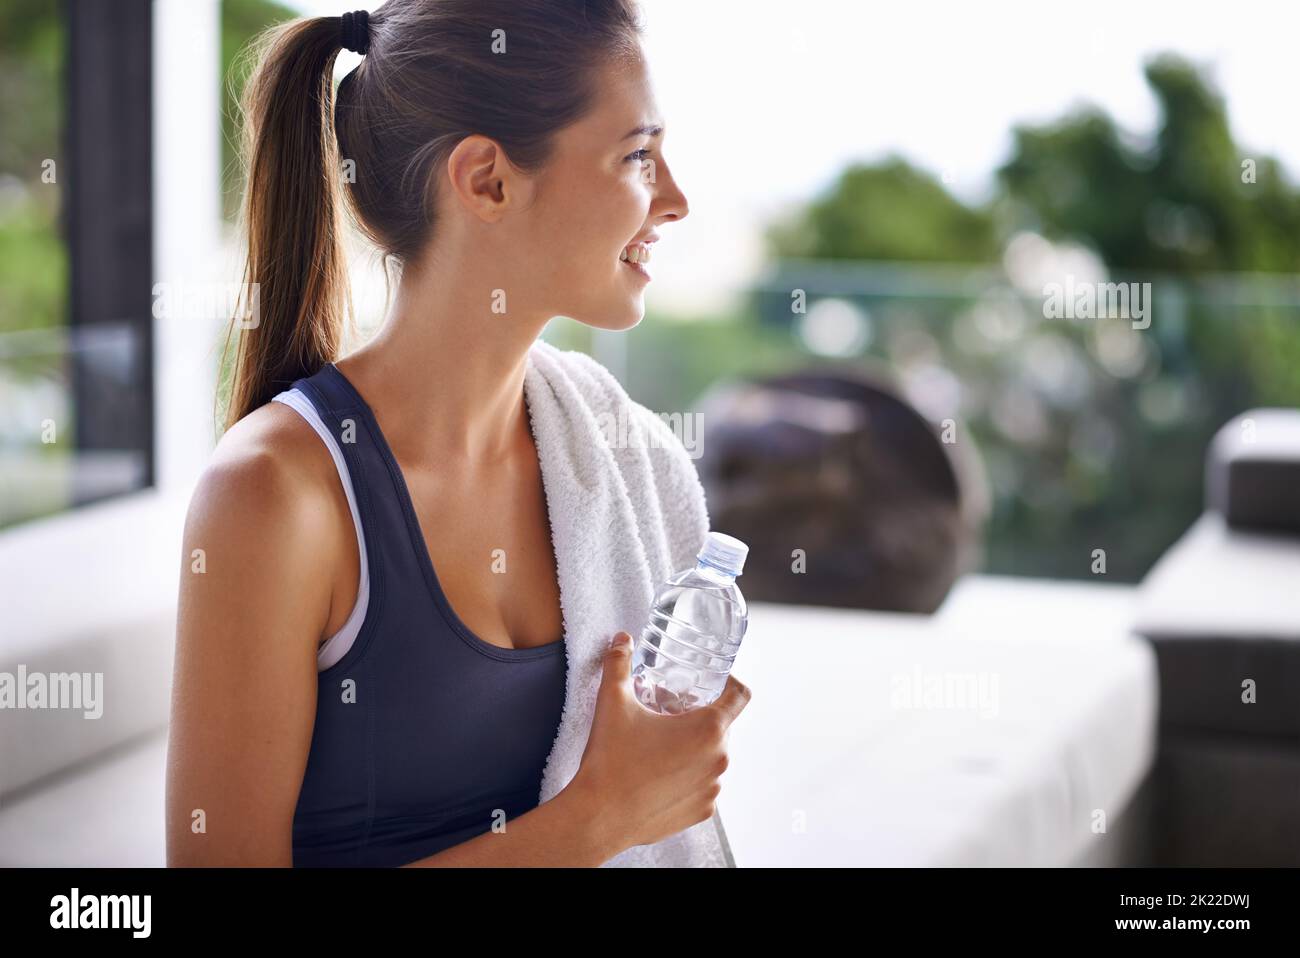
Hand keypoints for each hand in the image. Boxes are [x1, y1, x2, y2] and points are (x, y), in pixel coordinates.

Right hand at [568, 630, 751, 855]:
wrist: (598, 817)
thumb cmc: (610, 760)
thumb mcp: (613, 703)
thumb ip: (619, 665)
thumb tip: (621, 640)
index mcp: (709, 729)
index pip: (740, 695)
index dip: (729, 682)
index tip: (710, 681)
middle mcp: (719, 759)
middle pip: (720, 726)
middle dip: (698, 716)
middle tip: (667, 712)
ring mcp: (712, 789)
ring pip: (711, 756)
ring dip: (693, 747)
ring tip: (660, 745)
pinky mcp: (702, 811)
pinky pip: (703, 785)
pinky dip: (687, 776)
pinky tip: (659, 774)